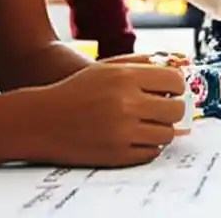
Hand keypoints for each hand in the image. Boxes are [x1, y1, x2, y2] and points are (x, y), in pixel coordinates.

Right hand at [30, 62, 185, 167]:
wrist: (42, 120)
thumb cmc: (76, 91)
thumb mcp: (107, 68)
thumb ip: (142, 65)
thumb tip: (176, 70)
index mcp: (125, 78)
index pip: (174, 81)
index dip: (177, 86)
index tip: (172, 90)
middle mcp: (126, 104)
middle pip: (176, 109)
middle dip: (173, 108)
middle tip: (163, 108)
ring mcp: (123, 132)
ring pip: (167, 134)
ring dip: (162, 128)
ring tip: (148, 123)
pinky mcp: (118, 154)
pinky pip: (151, 152)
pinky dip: (149, 145)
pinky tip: (136, 136)